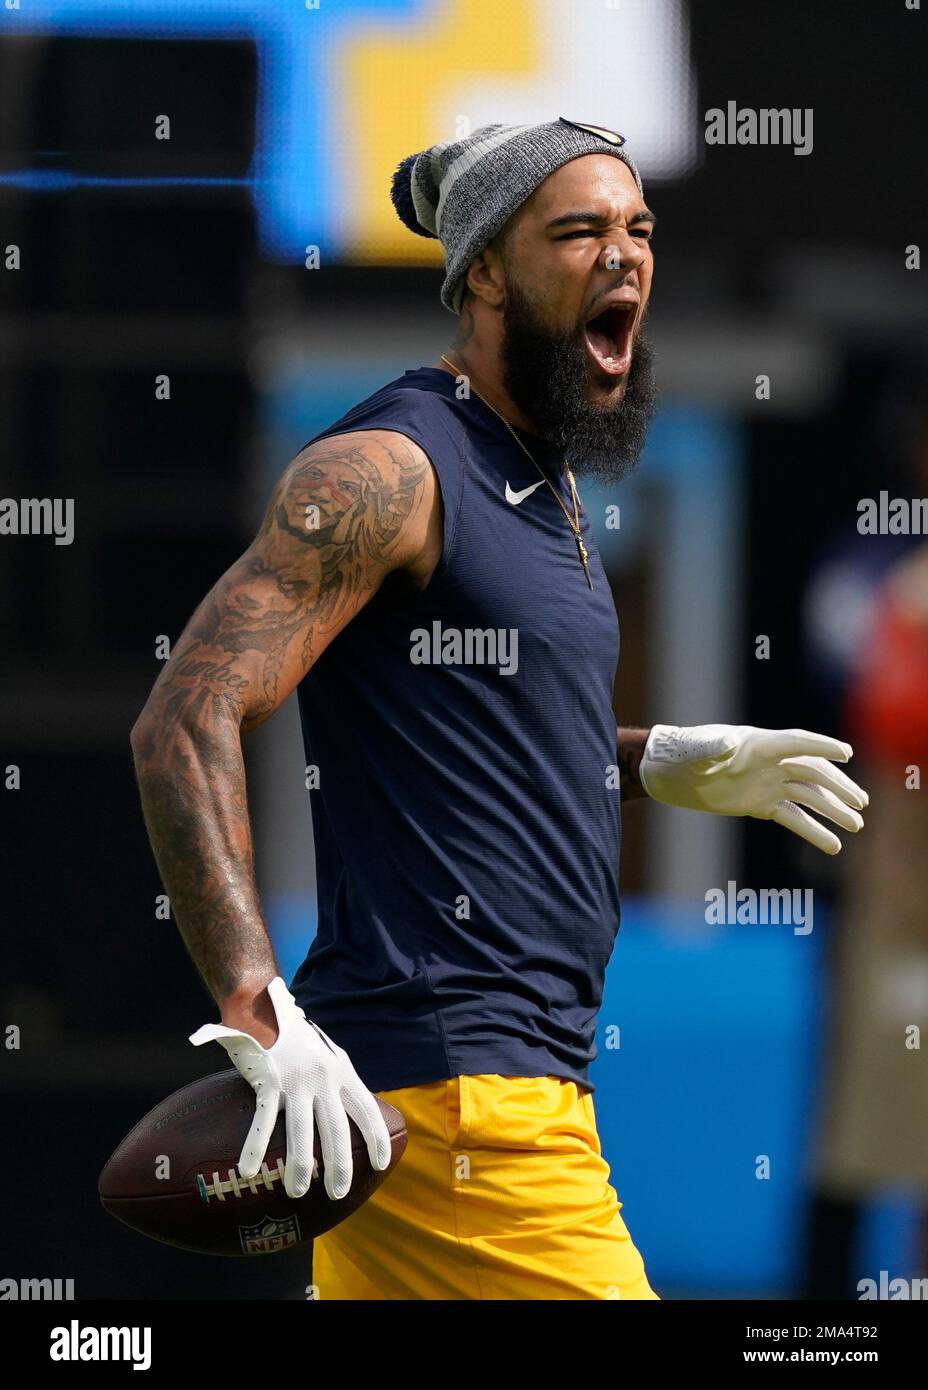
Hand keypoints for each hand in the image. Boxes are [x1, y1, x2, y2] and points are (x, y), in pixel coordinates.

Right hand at [189, 977, 391, 1199]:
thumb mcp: (327, 1053)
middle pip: (337, 1129)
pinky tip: (248, 1171)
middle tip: (339, 1192)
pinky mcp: (269, 1082)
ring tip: (298, 1191)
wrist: (264, 1007)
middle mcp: (324, 1077)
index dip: (376, 1138)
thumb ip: (338, 1079)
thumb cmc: (295, 1036)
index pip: (367, 1109)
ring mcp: (296, 1080)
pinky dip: (254, 1148)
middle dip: (340, 1165)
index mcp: (342, 1070)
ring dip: (301, 1167)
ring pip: (302, 1133)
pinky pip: (262, 1123)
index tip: (382, 1164)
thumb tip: (350, 1113)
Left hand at [638, 724, 868, 854]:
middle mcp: (770, 762)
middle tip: (861, 803)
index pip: (797, 744)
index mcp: (759, 744)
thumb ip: (713, 748)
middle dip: (837, 787)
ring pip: (808, 797)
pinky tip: (833, 845)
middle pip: (812, 772)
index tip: (847, 754)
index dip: (821, 747)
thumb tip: (726, 745)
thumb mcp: (698, 750)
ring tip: (856, 825)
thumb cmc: (685, 754)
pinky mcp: (761, 804)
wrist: (670, 773)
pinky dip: (813, 831)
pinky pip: (793, 817)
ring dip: (832, 810)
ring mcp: (767, 783)